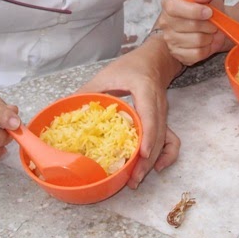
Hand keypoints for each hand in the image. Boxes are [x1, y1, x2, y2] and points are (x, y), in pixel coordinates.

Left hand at [78, 43, 180, 186]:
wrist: (155, 58)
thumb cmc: (131, 65)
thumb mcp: (107, 74)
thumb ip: (89, 91)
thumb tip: (67, 108)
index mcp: (145, 90)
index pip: (150, 115)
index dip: (147, 136)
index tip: (142, 154)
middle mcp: (158, 104)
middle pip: (158, 135)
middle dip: (147, 160)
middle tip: (133, 179)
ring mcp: (163, 113)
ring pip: (164, 141)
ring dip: (153, 162)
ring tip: (137, 179)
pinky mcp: (163, 119)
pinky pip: (171, 140)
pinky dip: (167, 154)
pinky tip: (156, 167)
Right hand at [158, 0, 227, 64]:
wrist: (214, 21)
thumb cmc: (207, 4)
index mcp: (169, 3)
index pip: (174, 8)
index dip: (193, 11)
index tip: (209, 12)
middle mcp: (165, 22)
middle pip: (189, 26)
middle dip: (208, 24)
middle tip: (213, 21)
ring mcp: (170, 40)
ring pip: (196, 41)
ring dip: (209, 36)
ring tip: (209, 30)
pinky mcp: (178, 54)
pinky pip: (197, 54)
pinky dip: (207, 48)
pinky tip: (206, 41)